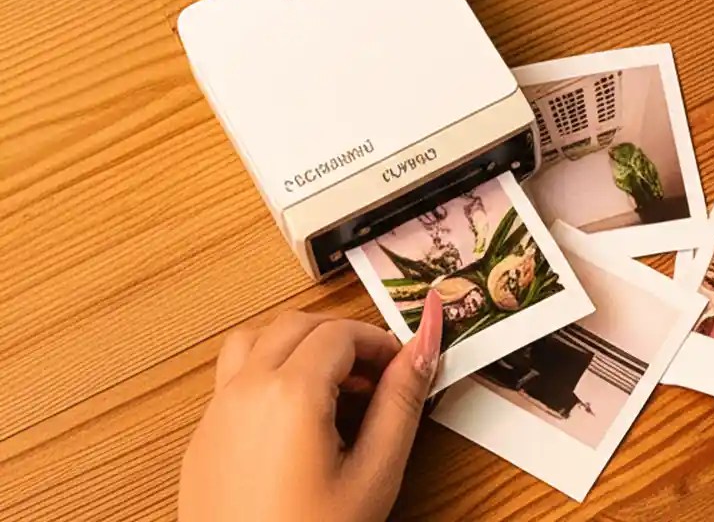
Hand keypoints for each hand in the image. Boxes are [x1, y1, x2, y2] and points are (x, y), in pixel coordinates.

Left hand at [179, 291, 442, 521]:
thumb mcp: (375, 473)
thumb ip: (402, 401)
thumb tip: (425, 347)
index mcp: (291, 394)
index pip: (342, 333)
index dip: (380, 343)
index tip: (402, 369)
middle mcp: (246, 390)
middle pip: (297, 324)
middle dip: (342, 338)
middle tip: (376, 378)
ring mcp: (217, 412)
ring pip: (256, 339)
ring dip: (298, 344)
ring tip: (333, 387)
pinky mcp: (203, 437)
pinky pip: (233, 376)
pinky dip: (268, 370)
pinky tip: (296, 417)